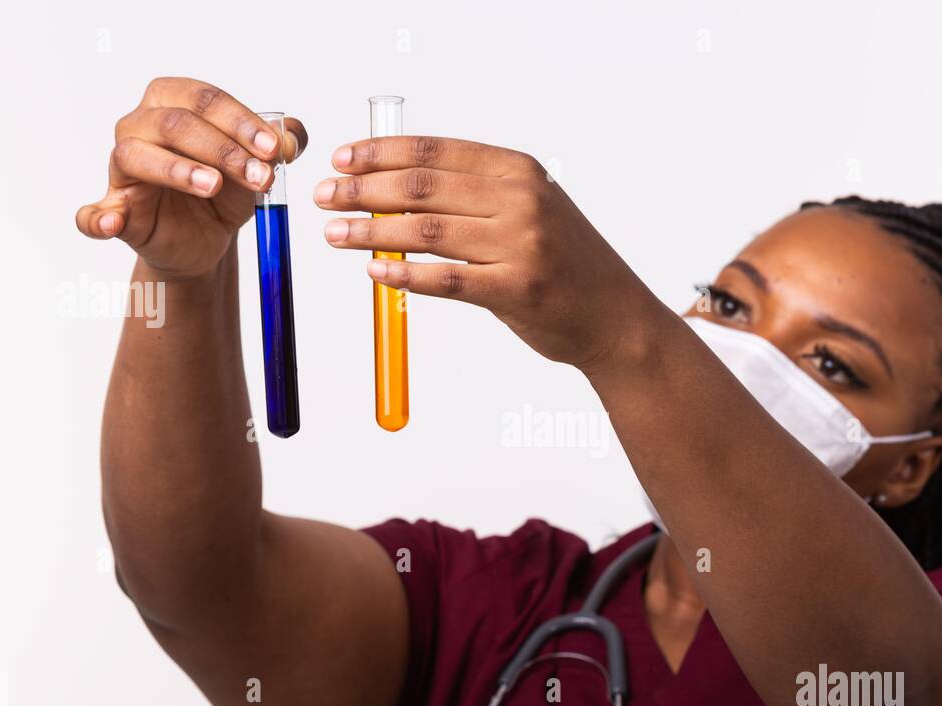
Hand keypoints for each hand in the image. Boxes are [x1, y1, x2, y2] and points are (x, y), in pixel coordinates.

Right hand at [76, 77, 307, 279]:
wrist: (208, 239)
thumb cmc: (225, 192)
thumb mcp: (258, 167)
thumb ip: (278, 147)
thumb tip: (292, 138)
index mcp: (173, 102)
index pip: (204, 99)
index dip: (241, 122)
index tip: (275, 150)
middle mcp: (140, 125)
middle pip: (174, 122)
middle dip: (222, 148)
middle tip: (260, 176)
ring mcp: (122, 166)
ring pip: (137, 154)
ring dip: (178, 169)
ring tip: (213, 186)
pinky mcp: (115, 208)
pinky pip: (95, 212)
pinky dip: (97, 217)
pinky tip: (109, 223)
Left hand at [313, 137, 661, 370]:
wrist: (615, 316)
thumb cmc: (565, 264)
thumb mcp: (531, 209)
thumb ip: (475, 195)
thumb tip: (395, 188)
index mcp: (520, 171)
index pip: (435, 151)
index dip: (381, 152)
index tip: (342, 159)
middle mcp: (522, 201)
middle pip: (422, 187)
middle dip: (364, 189)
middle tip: (326, 196)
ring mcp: (520, 245)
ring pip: (427, 231)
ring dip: (371, 231)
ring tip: (336, 234)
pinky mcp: (516, 290)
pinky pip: (446, 280)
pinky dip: (404, 274)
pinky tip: (374, 270)